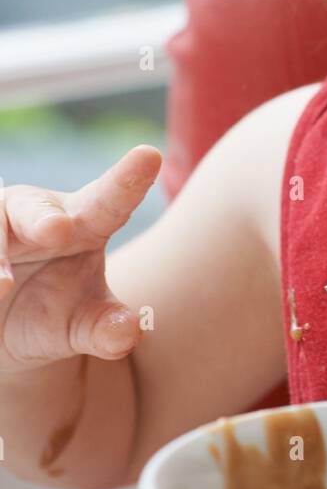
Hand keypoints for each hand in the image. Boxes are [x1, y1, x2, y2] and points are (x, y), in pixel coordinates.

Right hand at [0, 145, 161, 374]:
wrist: (2, 329)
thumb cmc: (54, 314)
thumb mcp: (81, 326)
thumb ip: (106, 328)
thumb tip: (129, 332)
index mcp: (84, 223)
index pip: (110, 200)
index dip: (127, 179)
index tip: (149, 156)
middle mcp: (38, 215)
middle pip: (35, 207)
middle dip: (41, 216)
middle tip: (56, 229)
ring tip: (2, 286)